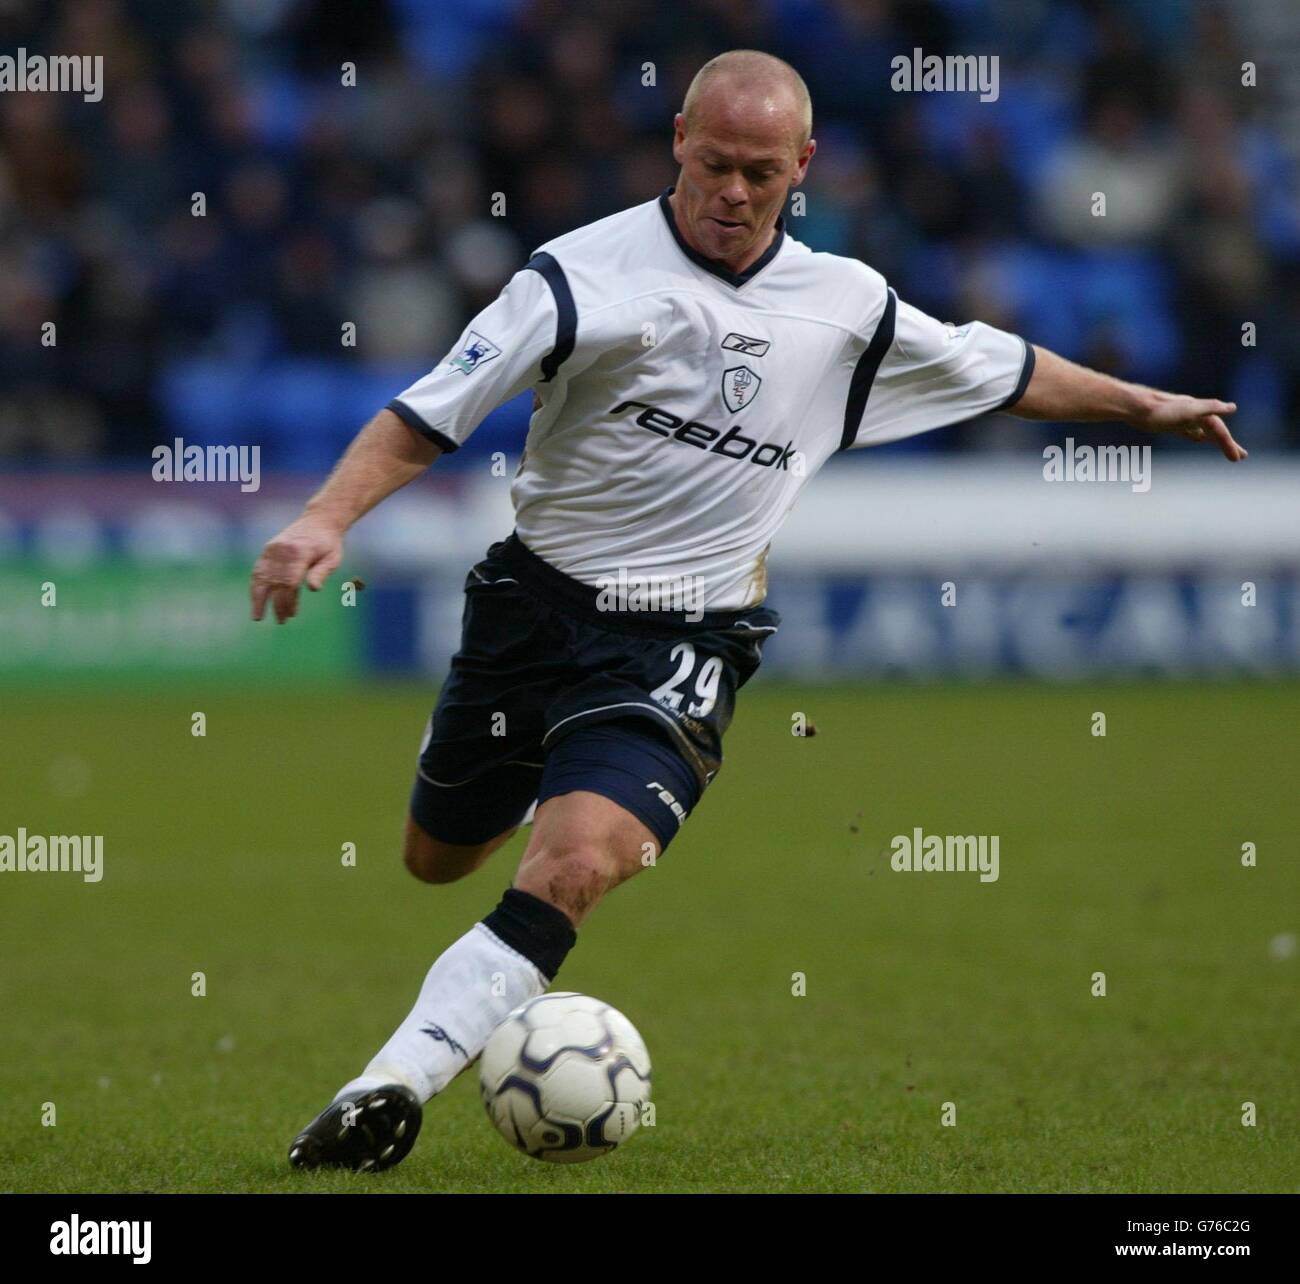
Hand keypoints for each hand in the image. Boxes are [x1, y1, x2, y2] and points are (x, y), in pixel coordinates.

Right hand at [250, 512, 344, 622]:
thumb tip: (313, 589)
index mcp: (299, 552)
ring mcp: (273, 549)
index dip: (288, 601)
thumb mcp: (332, 558)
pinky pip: (258, 570)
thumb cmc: (328, 544)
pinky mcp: (268, 549)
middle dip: (276, 604)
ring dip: (258, 598)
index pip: (289, 582)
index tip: (291, 615)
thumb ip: (321, 573)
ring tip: (258, 616)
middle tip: (282, 621)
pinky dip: (256, 586)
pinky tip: (256, 600)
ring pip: (260, 577)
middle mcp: (282, 550)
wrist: (319, 520)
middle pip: (275, 582)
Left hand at [1129, 392, 1246, 461]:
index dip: (1229, 445)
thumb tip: (1233, 407)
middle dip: (1228, 444)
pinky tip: (1199, 438)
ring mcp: (1183, 419)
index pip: (1220, 431)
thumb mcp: (1189, 409)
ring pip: (1205, 431)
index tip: (1238, 459)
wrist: (1137, 406)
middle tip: (1241, 458)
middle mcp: (1195, 415)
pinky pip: (1189, 430)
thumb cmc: (1162, 410)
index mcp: (1201, 412)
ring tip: (1226, 450)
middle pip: (1215, 432)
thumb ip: (1211, 407)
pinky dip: (1197, 435)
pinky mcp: (1171, 423)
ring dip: (1216, 440)